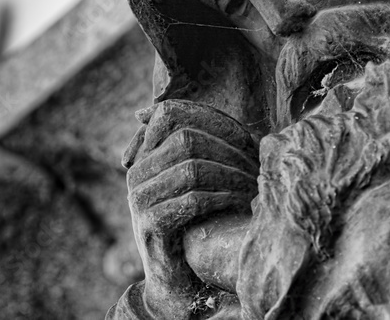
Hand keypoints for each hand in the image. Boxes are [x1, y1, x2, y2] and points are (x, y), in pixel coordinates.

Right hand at [122, 100, 258, 314]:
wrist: (178, 279)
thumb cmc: (192, 223)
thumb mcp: (190, 181)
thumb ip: (190, 146)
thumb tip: (180, 110)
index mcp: (144, 157)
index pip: (171, 116)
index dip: (210, 120)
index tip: (244, 137)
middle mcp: (135, 175)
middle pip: (186, 140)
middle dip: (226, 150)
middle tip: (253, 166)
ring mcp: (139, 200)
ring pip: (191, 169)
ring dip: (230, 176)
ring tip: (252, 186)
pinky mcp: (151, 226)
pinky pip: (192, 200)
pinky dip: (223, 199)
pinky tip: (240, 204)